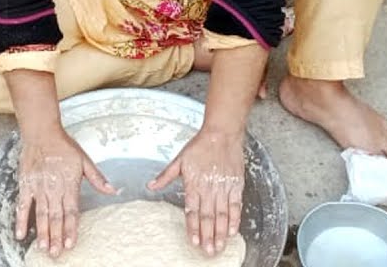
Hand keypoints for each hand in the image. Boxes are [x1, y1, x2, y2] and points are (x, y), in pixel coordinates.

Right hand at [16, 127, 116, 258]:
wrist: (41, 132)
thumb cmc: (63, 145)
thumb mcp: (84, 160)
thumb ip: (97, 178)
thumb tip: (112, 190)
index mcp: (69, 185)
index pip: (71, 212)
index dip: (71, 229)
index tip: (71, 244)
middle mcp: (53, 189)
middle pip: (55, 217)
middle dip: (56, 236)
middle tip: (56, 253)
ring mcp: (38, 188)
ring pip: (40, 214)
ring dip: (42, 232)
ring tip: (43, 247)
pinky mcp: (25, 185)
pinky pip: (23, 205)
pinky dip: (21, 220)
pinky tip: (21, 234)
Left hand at [148, 128, 244, 256]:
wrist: (221, 134)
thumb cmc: (199, 147)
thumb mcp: (178, 160)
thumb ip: (165, 176)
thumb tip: (150, 186)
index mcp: (193, 184)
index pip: (192, 211)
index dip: (193, 227)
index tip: (194, 241)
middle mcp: (209, 189)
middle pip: (208, 217)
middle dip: (208, 236)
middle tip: (208, 252)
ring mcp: (223, 188)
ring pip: (222, 215)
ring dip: (221, 232)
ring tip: (219, 246)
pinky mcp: (236, 185)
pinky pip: (236, 205)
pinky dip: (235, 219)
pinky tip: (233, 231)